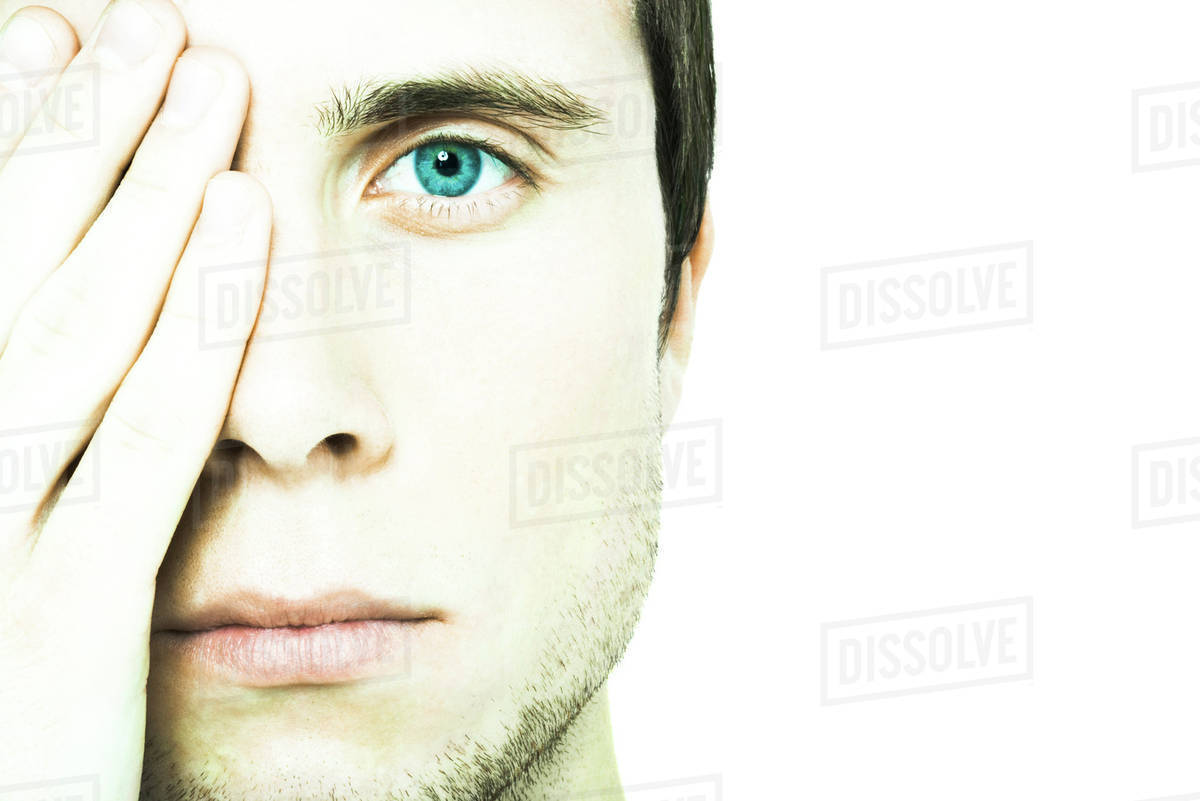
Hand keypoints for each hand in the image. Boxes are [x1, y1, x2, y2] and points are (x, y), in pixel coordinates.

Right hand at [0, 2, 268, 797]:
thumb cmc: (2, 685)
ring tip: (201, 74)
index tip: (51, 34)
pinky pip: (135, 459)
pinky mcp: (53, 641)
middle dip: (70, 133)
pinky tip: (242, 219)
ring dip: (134, 194)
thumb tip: (88, 297)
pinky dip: (189, 330)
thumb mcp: (9, 537)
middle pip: (1, 268)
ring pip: (63, 333)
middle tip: (145, 22)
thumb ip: (39, 424)